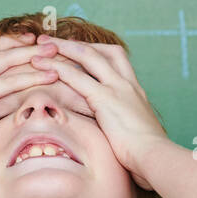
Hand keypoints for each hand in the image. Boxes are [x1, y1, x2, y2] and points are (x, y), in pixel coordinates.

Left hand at [29, 35, 167, 190]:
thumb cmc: (147, 155)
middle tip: (55, 41)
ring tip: (41, 44)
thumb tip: (118, 139)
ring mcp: (117, 88)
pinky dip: (57, 68)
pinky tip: (41, 65)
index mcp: (136, 92)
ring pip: (87, 57)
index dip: (96, 53)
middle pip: (102, 52)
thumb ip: (125, 128)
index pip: (116, 61)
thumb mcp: (136, 135)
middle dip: (77, 43)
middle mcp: (128, 85)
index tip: (78, 50)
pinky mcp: (105, 98)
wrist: (155, 157)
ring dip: (63, 48)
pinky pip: (76, 77)